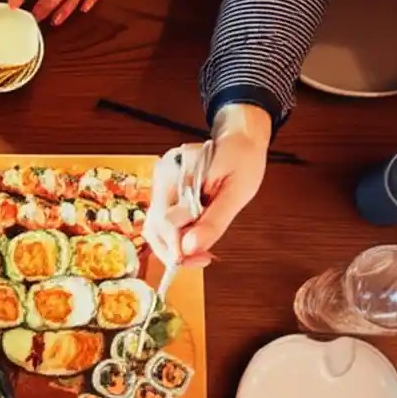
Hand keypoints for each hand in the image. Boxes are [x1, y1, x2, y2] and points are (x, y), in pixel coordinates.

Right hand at [144, 103, 270, 266]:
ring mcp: (161, 186)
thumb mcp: (237, 191)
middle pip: (154, 227)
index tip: (200, 260)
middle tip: (202, 260)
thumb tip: (189, 249)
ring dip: (175, 245)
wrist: (240, 137)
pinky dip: (178, 235)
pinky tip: (196, 238)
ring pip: (156, 227)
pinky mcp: (166, 192)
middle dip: (174, 250)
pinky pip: (164, 220)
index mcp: (176, 174)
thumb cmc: (243, 159)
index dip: (178, 246)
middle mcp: (161, 180)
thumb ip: (214, 221)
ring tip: (200, 253)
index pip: (165, 221)